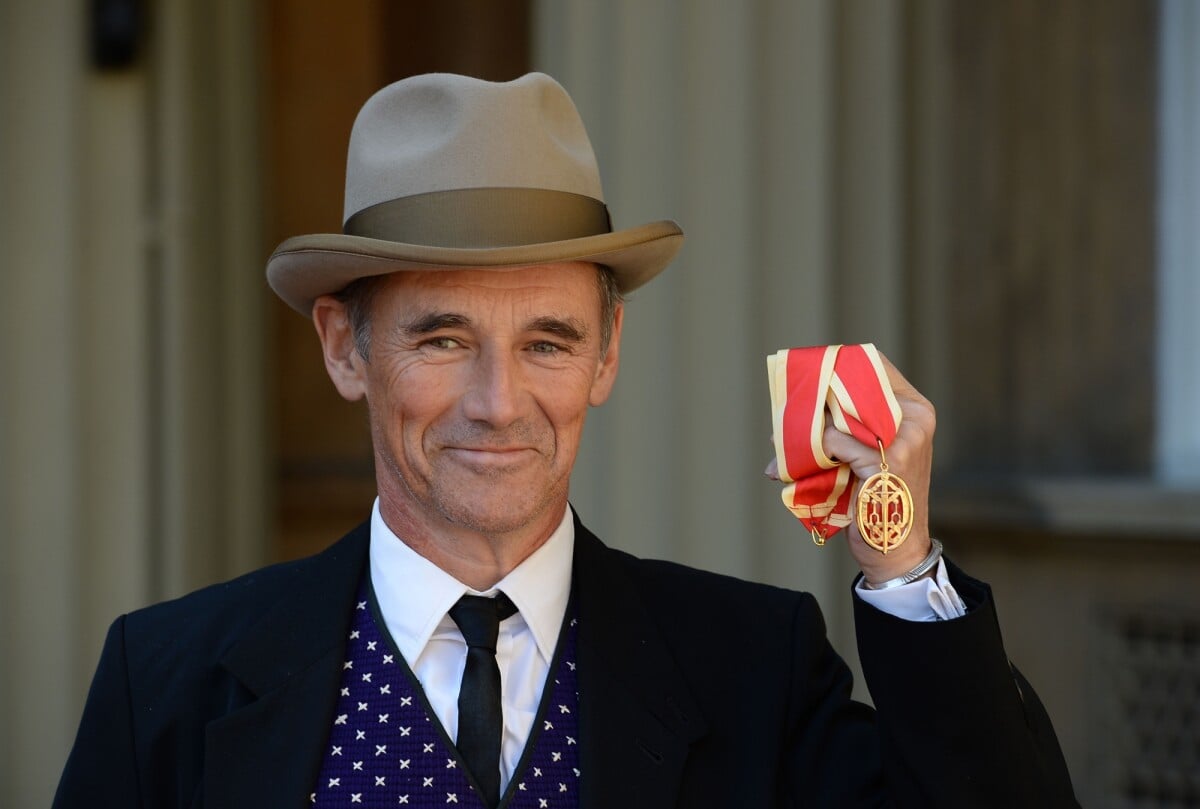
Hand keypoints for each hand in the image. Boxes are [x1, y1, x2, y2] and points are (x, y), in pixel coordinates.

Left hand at [766, 353, 935, 584]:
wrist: (894, 548)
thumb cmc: (877, 497)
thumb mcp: (868, 451)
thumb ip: (847, 424)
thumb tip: (793, 409)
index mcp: (916, 409)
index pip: (874, 366)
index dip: (837, 366)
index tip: (808, 374)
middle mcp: (915, 420)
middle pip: (851, 387)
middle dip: (814, 398)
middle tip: (785, 411)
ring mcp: (904, 441)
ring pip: (837, 416)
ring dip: (806, 428)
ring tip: (783, 441)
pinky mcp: (885, 463)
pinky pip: (833, 443)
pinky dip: (813, 454)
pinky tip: (796, 467)